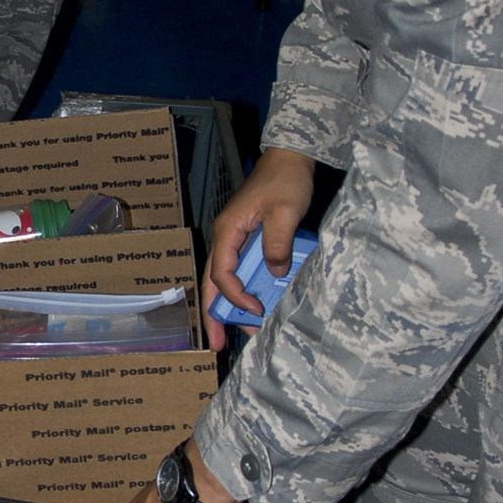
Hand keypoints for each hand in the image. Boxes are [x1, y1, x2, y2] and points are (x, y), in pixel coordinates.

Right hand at [203, 146, 315, 348]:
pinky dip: (246, 289)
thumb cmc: (284, 179)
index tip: (256, 310)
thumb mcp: (285, 212)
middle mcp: (226, 237)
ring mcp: (236, 238)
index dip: (235, 296)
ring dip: (232, 304)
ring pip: (225, 278)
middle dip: (214, 314)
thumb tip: (273, 272)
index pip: (221, 273)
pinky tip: (258, 303)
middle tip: (217, 344)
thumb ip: (277, 243)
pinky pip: (241, 269)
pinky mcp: (248, 239)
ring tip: (243, 330)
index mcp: (228, 230)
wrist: (289, 158)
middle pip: (213, 282)